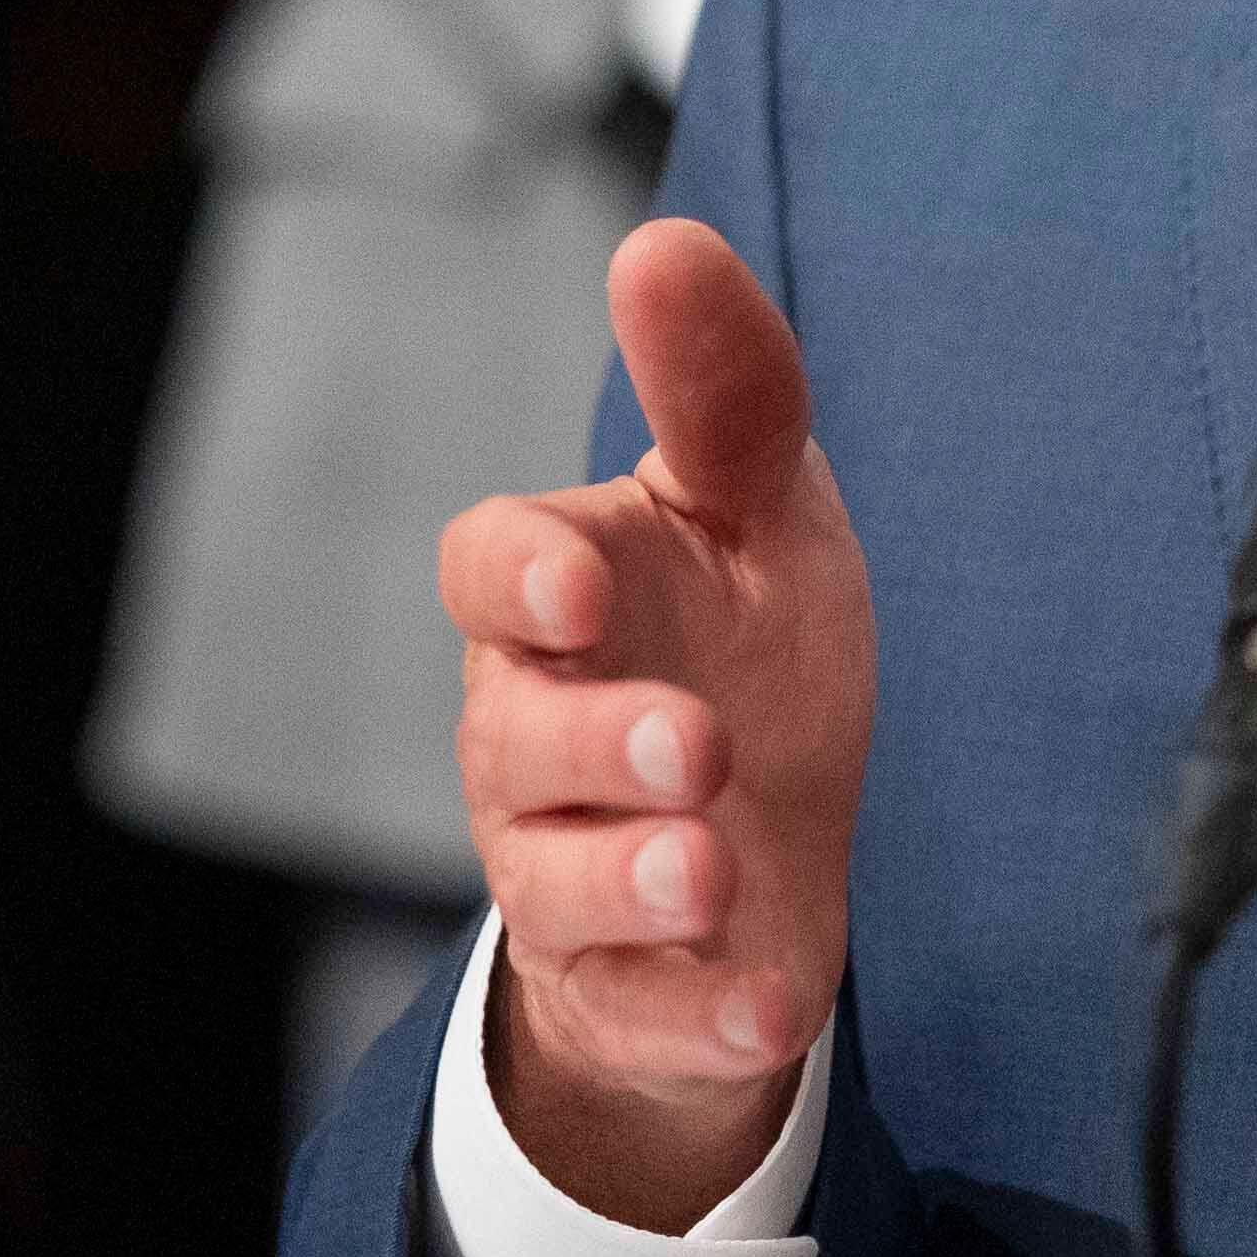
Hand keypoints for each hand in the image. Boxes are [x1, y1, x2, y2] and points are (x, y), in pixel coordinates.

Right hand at [446, 221, 876, 1231]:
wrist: (771, 843)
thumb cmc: (742, 643)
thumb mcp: (758, 506)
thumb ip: (724, 388)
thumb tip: (665, 244)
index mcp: (564, 603)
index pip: (486, 571)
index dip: (516, 578)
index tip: (579, 585)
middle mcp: (538, 738)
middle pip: (515, 741)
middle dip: (597, 742)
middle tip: (694, 739)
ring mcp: (572, 872)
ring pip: (555, 883)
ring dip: (633, 878)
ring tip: (714, 868)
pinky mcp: (630, 991)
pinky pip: (640, 1012)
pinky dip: (701, 1011)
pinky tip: (770, 1001)